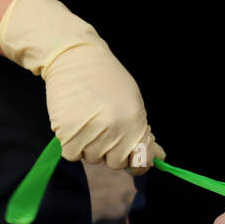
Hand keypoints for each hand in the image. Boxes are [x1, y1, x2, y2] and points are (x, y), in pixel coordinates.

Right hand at [0, 0, 165, 172]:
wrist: (75, 59)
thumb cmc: (107, 78)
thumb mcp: (133, 101)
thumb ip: (143, 131)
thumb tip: (157, 156)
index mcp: (134, 122)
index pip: (141, 162)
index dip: (139, 164)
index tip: (135, 161)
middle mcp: (114, 131)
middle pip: (115, 163)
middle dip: (112, 151)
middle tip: (106, 128)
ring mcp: (90, 134)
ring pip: (92, 159)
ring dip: (91, 146)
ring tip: (89, 119)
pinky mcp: (67, 134)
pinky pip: (72, 154)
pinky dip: (73, 144)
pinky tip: (76, 123)